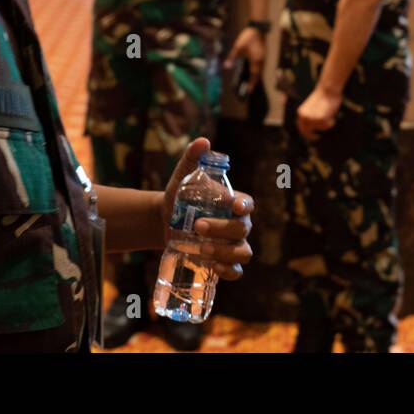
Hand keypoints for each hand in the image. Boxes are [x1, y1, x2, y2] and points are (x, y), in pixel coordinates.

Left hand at [161, 138, 254, 279]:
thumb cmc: (180, 196)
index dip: (245, 205)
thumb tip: (203, 141)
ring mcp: (232, 245)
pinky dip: (228, 271)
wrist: (165, 220)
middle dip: (222, 228)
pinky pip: (236, 271)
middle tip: (198, 225)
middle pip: (242, 229)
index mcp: (234, 202)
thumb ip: (192, 158)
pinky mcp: (222, 262)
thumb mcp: (183, 177)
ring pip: (242, 252)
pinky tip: (214, 267)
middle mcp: (239, 225)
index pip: (248, 204)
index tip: (235, 206)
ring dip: (226, 252)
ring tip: (203, 248)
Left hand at [222, 26, 265, 93]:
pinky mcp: (264, 54)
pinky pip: (262, 65)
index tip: (249, 91)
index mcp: (256, 60)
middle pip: (259, 74)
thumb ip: (232, 57)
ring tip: (252, 82)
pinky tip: (254, 70)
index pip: (255, 75)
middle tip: (250, 88)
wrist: (257, 28)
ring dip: (257, 76)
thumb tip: (226, 66)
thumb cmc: (247, 38)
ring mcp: (264, 57)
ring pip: (261, 70)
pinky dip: (258, 70)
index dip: (252, 84)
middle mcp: (262, 60)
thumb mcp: (237, 47)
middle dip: (255, 82)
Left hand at [295, 86, 341, 141]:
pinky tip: (332, 115)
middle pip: (308, 132)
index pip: (301, 128)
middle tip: (317, 138)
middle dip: (313, 136)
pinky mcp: (320, 119)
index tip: (312, 137)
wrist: (327, 89)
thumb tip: (314, 129)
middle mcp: (304, 117)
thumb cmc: (323, 97)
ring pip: (320, 128)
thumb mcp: (313, 108)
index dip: (306, 134)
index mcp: (301, 113)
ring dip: (326, 125)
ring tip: (330, 116)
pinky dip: (331, 122)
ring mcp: (312, 119)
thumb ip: (311, 117)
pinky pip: (327, 126)